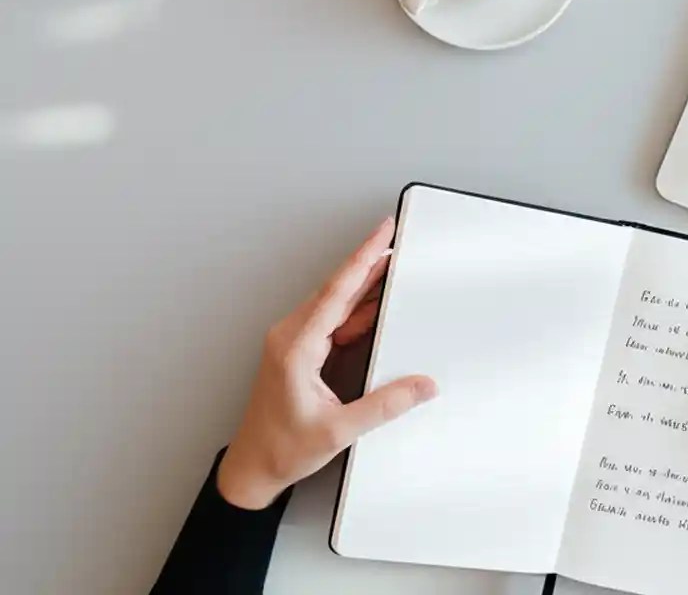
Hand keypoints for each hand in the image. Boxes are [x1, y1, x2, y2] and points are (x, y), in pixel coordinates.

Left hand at [217, 218, 436, 509]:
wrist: (252, 468)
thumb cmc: (281, 449)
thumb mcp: (338, 430)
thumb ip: (384, 405)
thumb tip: (420, 386)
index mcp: (296, 348)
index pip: (336, 292)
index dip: (362, 258)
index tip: (381, 233)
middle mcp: (291, 338)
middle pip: (338, 290)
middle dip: (369, 263)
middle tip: (396, 241)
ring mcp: (294, 343)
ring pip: (336, 304)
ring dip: (365, 287)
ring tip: (395, 271)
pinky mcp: (301, 353)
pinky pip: (334, 321)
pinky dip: (358, 310)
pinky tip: (378, 308)